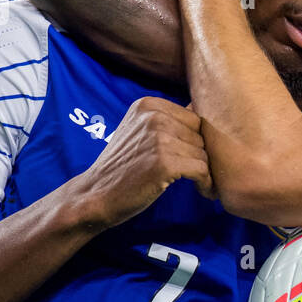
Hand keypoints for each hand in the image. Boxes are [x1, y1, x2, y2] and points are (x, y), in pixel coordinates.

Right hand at [70, 97, 213, 227]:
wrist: (95, 195)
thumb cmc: (122, 167)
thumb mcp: (139, 132)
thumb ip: (166, 120)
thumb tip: (203, 108)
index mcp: (147, 105)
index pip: (193, 118)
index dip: (196, 140)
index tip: (193, 158)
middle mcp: (153, 117)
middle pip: (200, 134)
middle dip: (201, 155)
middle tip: (198, 173)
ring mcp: (158, 139)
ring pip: (203, 153)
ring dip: (205, 171)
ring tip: (198, 182)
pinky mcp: (164, 163)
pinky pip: (202, 169)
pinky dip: (205, 182)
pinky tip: (201, 190)